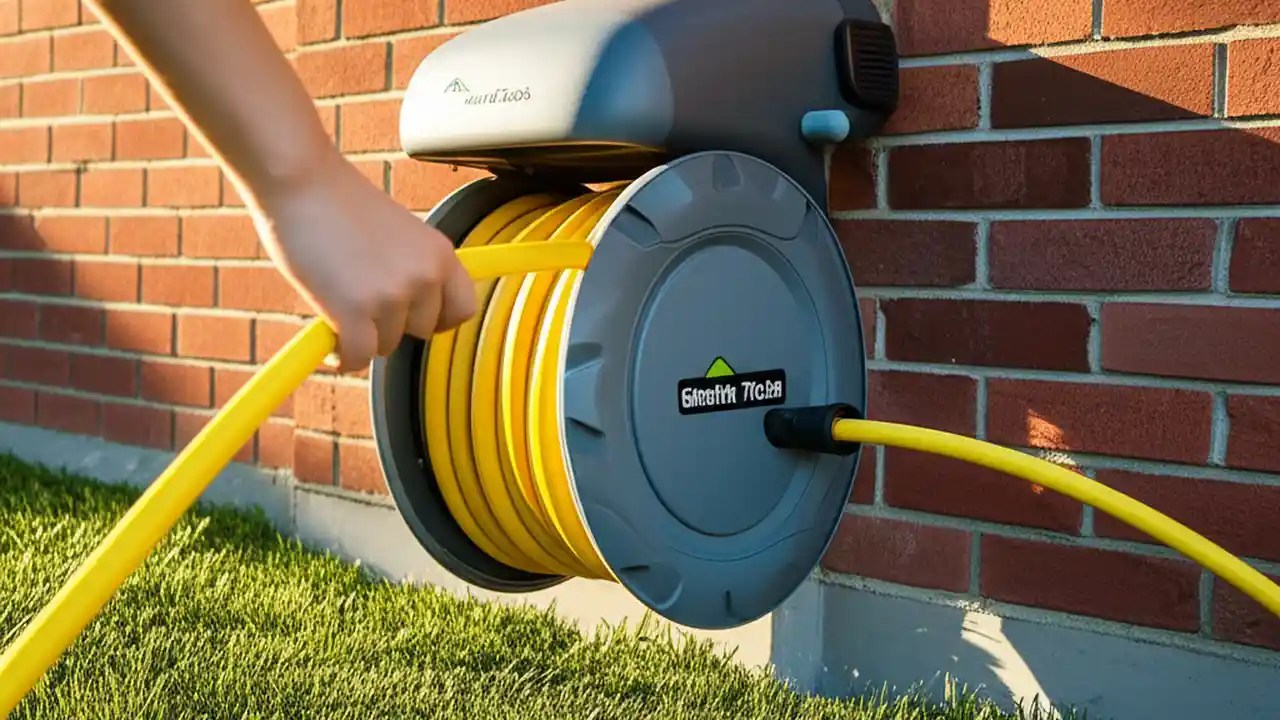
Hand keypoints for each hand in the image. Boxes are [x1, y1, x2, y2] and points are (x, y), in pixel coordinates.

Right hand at [249, 151, 476, 372]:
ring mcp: (391, 297)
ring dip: (363, 334)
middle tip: (363, 300)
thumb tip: (409, 311)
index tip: (414, 315)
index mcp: (441, 254)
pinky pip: (357, 358)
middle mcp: (424, 277)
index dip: (438, 317)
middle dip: (394, 323)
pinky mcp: (354, 313)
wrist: (300, 180)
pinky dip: (343, 356)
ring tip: (340, 304)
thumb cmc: (339, 202)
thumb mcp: (400, 233)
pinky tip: (331, 341)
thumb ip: (412, 268)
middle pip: (421, 331)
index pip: (463, 308)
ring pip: (386, 345)